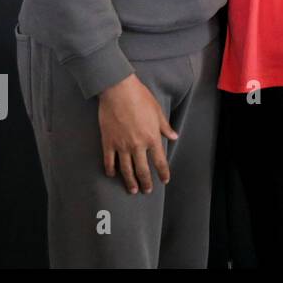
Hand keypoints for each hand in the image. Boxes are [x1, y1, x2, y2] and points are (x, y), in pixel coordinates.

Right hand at [98, 73, 176, 194]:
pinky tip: (113, 175)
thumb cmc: (141, 98)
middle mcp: (138, 145)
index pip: (160, 161)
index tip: (164, 180)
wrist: (119, 91)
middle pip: (143, 170)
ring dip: (130, 181)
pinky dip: (111, 169)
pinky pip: (109, 161)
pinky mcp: (108, 142)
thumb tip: (174, 137)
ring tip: (132, 189)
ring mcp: (122, 145)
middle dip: (146, 182)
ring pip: (126, 169)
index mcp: (152, 138)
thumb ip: (165, 127)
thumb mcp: (158, 112)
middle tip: (147, 191)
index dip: (163, 173)